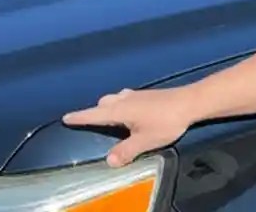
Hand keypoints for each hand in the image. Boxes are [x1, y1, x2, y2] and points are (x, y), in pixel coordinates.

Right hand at [62, 87, 194, 166]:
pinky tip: (129, 110)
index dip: (80, 117)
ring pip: (115, 98)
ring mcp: (136, 94)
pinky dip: (121, 104)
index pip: (94, 114)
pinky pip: (125, 97)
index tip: (66, 117)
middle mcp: (124, 99)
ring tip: (108, 117)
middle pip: (103, 103)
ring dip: (108, 106)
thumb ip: (126, 151)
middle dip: (95, 112)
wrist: (189, 102)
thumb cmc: (166, 121)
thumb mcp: (145, 141)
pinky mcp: (146, 94)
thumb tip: (109, 161)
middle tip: (89, 121)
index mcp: (120, 110)